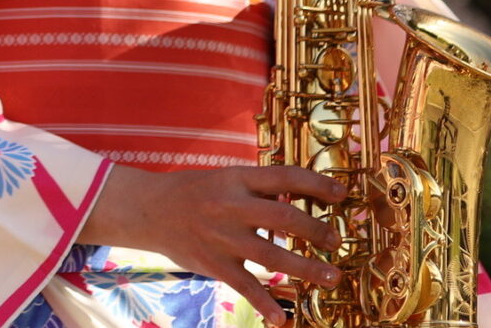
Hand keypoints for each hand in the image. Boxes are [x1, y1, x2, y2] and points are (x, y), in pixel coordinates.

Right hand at [81, 163, 346, 324]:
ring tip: (332, 278)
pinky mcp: (213, 264)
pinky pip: (245, 287)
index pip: (284, 176)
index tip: (342, 194)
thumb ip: (257, 189)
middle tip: (337, 242)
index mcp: (236, 178)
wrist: (148, 209)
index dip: (317, 184)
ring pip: (273, 255)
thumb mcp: (225, 178)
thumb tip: (299, 199)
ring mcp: (222, 237)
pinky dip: (265, 304)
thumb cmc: (193, 191)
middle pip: (284, 218)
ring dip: (306, 268)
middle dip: (317, 231)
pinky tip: (283, 319)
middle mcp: (231, 206)